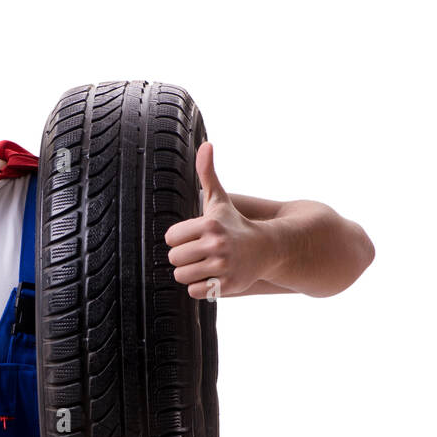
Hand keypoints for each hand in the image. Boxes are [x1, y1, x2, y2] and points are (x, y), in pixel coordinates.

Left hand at [164, 142, 271, 299]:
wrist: (266, 249)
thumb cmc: (235, 224)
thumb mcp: (219, 199)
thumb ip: (207, 173)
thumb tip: (206, 144)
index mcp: (209, 224)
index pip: (170, 238)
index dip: (179, 239)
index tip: (194, 237)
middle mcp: (216, 245)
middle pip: (174, 259)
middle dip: (184, 257)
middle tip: (200, 253)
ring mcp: (222, 267)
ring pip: (181, 276)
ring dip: (190, 273)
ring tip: (205, 264)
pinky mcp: (226, 286)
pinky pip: (193, 291)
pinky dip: (199, 287)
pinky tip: (212, 276)